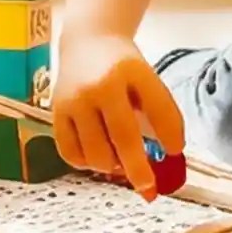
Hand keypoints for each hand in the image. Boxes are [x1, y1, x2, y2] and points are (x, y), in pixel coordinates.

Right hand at [52, 30, 184, 200]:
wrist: (86, 42)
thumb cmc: (122, 68)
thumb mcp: (146, 79)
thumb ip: (159, 112)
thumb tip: (169, 154)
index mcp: (132, 71)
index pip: (158, 107)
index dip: (170, 135)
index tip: (175, 153)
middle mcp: (101, 85)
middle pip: (124, 137)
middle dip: (139, 170)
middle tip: (149, 190)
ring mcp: (75, 100)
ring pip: (95, 152)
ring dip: (112, 166)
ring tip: (119, 162)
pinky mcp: (55, 112)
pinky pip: (70, 153)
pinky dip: (86, 163)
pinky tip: (97, 156)